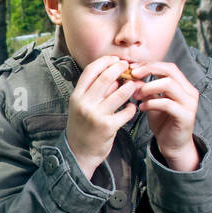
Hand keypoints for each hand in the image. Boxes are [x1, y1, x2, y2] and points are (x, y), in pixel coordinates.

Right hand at [65, 55, 140, 178]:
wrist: (79, 153)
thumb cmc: (82, 127)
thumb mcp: (80, 107)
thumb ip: (93, 91)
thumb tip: (113, 75)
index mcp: (77, 96)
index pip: (91, 70)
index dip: (105, 61)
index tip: (115, 59)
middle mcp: (85, 104)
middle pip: (106, 77)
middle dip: (120, 69)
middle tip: (129, 68)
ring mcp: (96, 115)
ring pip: (120, 93)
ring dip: (130, 87)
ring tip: (134, 86)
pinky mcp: (108, 126)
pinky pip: (126, 111)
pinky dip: (131, 108)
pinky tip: (131, 108)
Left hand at [130, 61, 199, 170]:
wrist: (173, 146)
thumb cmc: (163, 123)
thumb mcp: (153, 103)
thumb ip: (146, 90)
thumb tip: (133, 77)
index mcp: (183, 86)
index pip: (168, 67)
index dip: (150, 65)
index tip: (132, 68)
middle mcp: (189, 92)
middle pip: (170, 71)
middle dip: (149, 70)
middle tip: (132, 75)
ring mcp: (189, 103)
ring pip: (169, 85)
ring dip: (148, 87)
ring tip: (136, 95)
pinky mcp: (186, 116)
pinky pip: (167, 104)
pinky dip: (152, 103)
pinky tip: (142, 107)